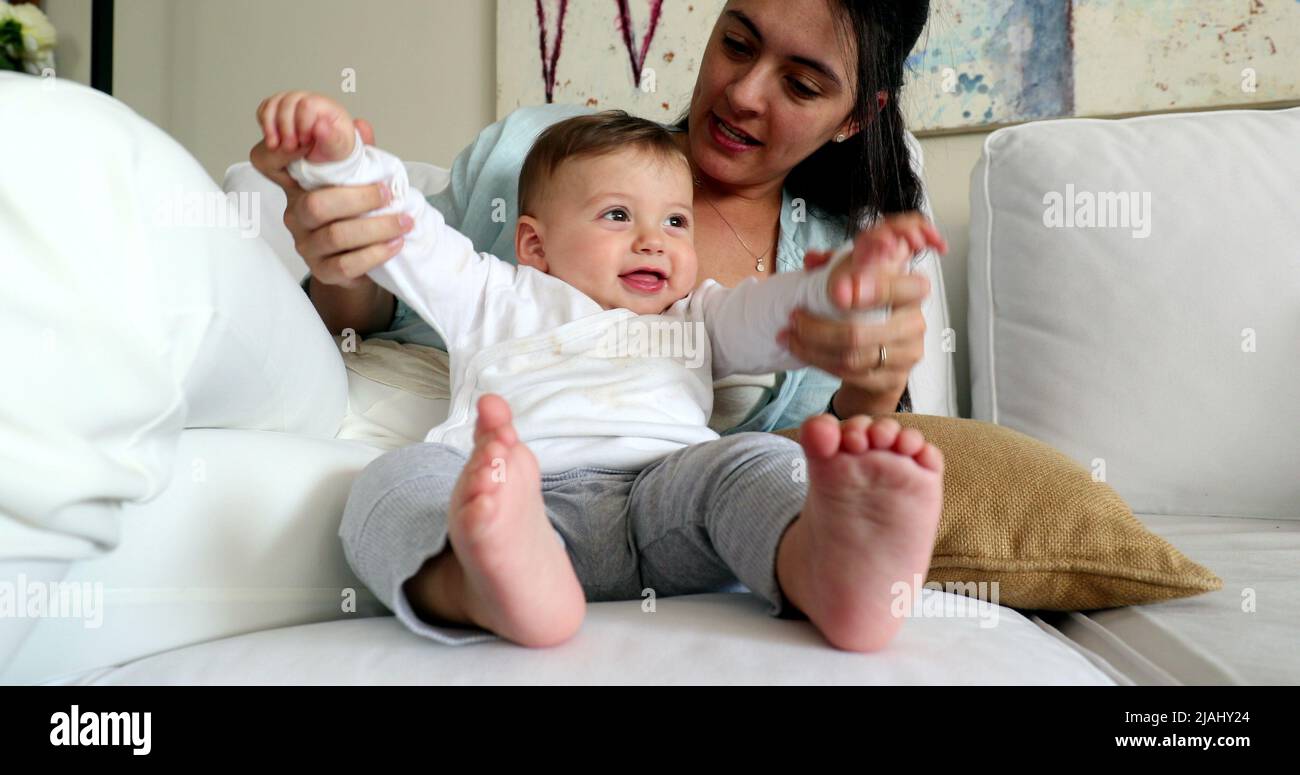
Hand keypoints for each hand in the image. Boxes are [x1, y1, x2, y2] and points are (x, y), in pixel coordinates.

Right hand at [250, 116, 413, 289]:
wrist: (360, 262)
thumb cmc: (356, 213)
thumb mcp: (357, 179)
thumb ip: (357, 154)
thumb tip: (360, 125)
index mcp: (298, 185)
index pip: (267, 162)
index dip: (279, 152)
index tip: (308, 142)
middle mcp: (295, 214)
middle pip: (316, 205)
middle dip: (360, 198)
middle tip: (389, 193)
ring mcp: (306, 245)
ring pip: (336, 235)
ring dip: (377, 227)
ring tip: (404, 221)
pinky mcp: (322, 271)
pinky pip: (346, 264)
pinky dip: (376, 253)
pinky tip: (396, 243)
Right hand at [256, 90, 355, 162]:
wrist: (324, 154)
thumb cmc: (333, 148)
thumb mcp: (338, 148)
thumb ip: (332, 138)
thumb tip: (320, 125)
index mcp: (325, 105)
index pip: (307, 105)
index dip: (303, 125)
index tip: (306, 143)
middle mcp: (306, 98)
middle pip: (287, 103)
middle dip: (286, 128)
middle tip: (290, 147)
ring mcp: (291, 102)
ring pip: (273, 104)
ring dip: (271, 127)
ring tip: (275, 146)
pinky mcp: (278, 109)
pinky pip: (264, 110)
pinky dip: (264, 125)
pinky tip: (272, 140)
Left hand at [778, 213, 946, 411]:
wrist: (887, 351)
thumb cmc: (871, 307)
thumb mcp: (860, 278)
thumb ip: (839, 264)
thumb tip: (812, 259)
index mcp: (912, 290)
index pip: (899, 288)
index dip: (871, 290)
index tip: (835, 293)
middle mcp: (915, 322)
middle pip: (862, 332)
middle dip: (818, 328)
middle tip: (794, 317)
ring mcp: (907, 354)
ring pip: (851, 356)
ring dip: (812, 347)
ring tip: (789, 335)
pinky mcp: (892, 379)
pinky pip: (849, 373)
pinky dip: (819, 361)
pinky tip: (802, 351)